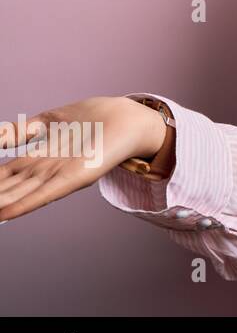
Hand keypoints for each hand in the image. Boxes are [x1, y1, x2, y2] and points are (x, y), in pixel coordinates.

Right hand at [0, 96, 166, 222]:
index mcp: (36, 157)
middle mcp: (44, 170)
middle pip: (7, 188)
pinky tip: (5, 214)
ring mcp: (59, 174)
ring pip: (19, 193)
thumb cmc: (91, 119)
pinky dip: (25, 204)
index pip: (2, 175)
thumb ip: (19, 131)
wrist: (128, 118)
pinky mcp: (77, 177)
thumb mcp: (47, 121)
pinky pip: (46, 193)